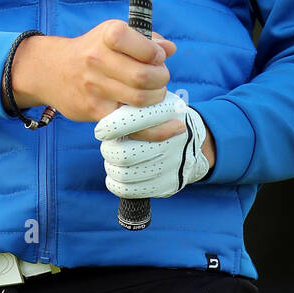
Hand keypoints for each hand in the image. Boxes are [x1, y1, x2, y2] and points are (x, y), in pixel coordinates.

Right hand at [9, 20, 176, 121]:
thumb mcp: (113, 34)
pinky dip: (157, 128)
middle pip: (144, 77)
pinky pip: (132, 125)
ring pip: (140, 100)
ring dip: (157, 99)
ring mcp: (95, 88)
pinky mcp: (95, 112)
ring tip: (154, 93)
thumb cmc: (92, 50)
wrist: (52, 70)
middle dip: (161, 79)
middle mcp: (98, 60)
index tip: (157, 57)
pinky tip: (173, 127)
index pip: (142, 45)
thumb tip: (170, 49)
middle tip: (159, 79)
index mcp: (108, 35)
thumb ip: (145, 39)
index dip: (156, 54)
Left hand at [94, 91, 210, 197]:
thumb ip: (131, 104)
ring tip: (113, 159)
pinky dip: (116, 183)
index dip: (111, 127)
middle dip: (108, 150)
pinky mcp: (168, 185)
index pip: (132, 122)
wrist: (192, 143)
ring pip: (124, 174)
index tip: (101, 131)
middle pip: (122, 154)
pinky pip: (130, 190)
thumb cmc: (160, 119)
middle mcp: (173, 140)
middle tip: (108, 146)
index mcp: (168, 112)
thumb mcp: (153, 102)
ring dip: (111, 166)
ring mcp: (172, 165)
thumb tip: (104, 114)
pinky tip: (115, 175)